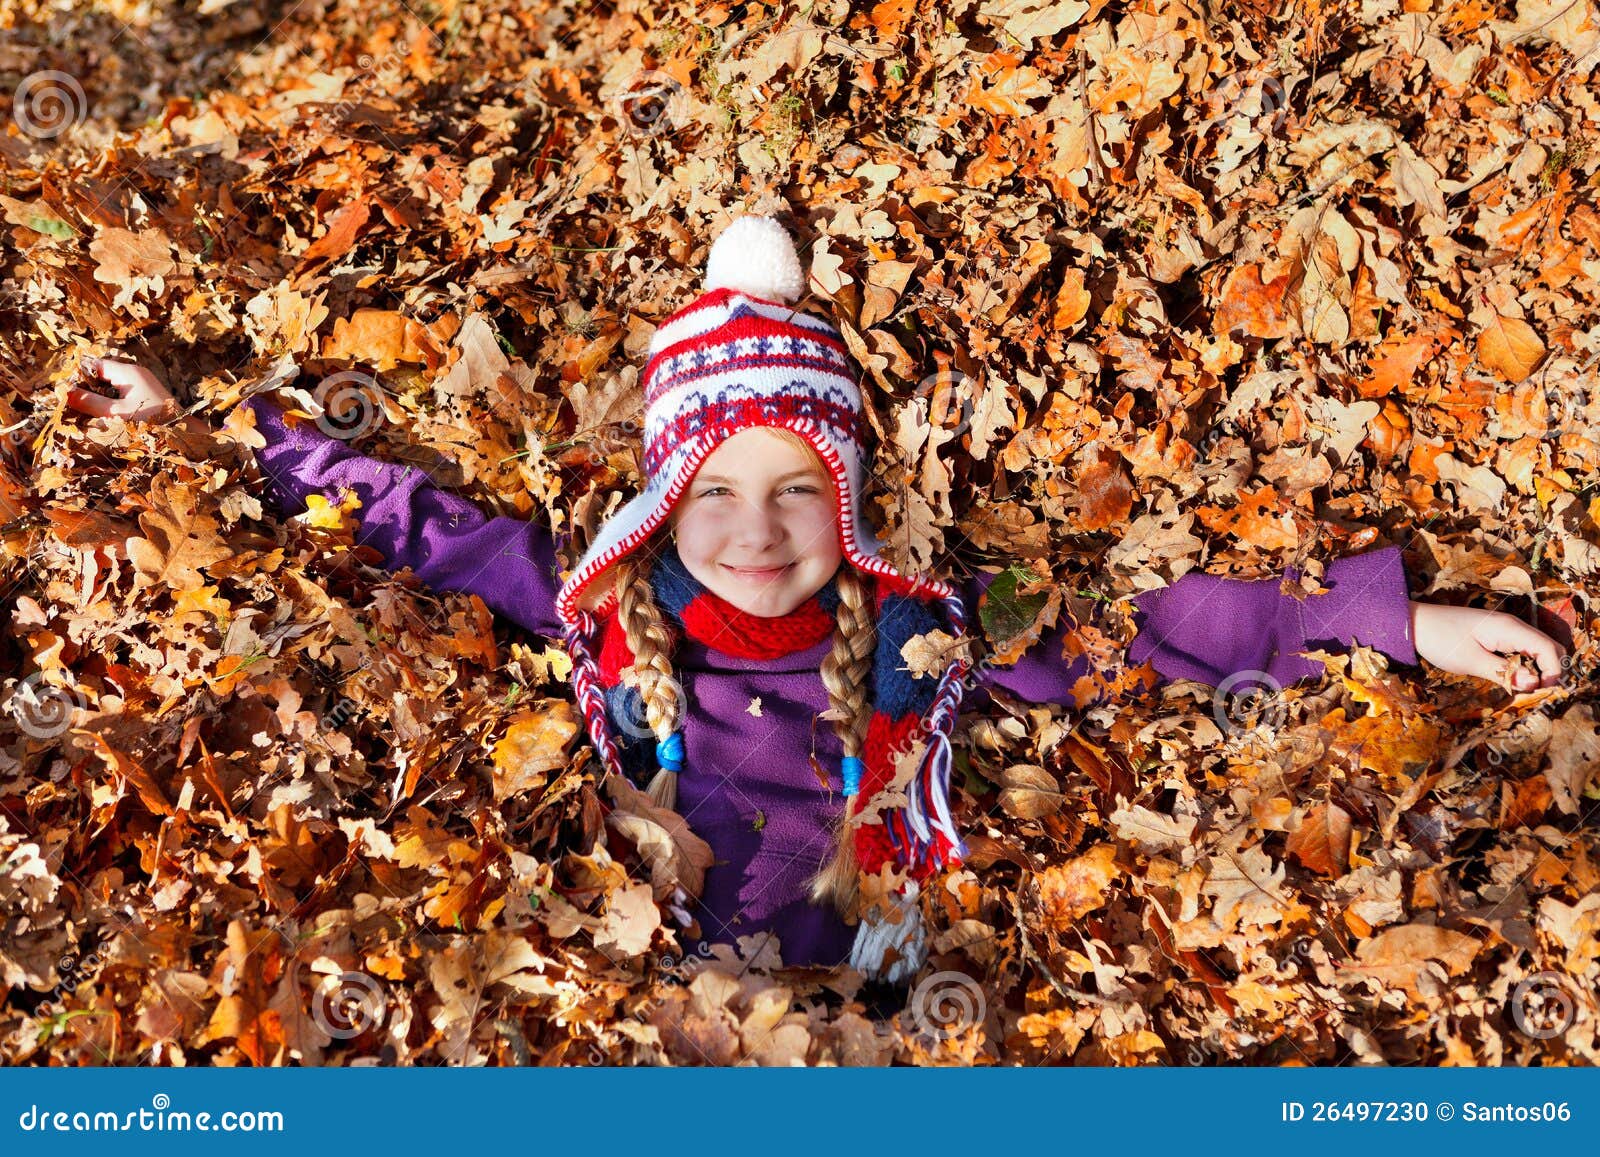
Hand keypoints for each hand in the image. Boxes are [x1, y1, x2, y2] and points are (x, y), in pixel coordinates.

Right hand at [63, 356, 178, 422]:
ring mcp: (144, 383)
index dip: (80, 377)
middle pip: (104, 374)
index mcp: (128, 372)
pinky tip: (108, 413)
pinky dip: (113, 400)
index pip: (95, 366)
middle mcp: (137, 373)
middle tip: (75, 402)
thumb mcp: (116, 413)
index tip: (68, 391)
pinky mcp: (149, 394)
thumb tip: (64, 392)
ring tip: (88, 409)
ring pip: (113, 384)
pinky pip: (124, 392)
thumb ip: (90, 403)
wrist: (186, 433)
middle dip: (89, 387)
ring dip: (101, 395)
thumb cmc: (152, 423)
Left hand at [1409, 600, 1567, 692]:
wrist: (1414, 622)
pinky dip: (1522, 664)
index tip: (1543, 693)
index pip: (1548, 649)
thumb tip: (1533, 684)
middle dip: (1548, 671)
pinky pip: (1519, 649)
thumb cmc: (1440, 640)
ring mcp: (1504, 629)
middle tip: (1535, 694)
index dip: (1553, 672)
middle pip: (1547, 648)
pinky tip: (1510, 678)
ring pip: (1534, 649)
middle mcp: (1512, 626)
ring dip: (1535, 669)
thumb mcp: (1471, 661)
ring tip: (1522, 689)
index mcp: (1510, 628)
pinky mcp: (1495, 634)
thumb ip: (1503, 672)